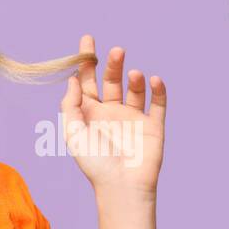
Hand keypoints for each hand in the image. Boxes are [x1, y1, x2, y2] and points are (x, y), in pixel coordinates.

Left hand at [61, 35, 165, 194]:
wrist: (122, 188)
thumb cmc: (95, 165)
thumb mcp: (74, 133)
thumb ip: (70, 105)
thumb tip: (73, 79)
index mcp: (90, 113)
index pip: (88, 81)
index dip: (87, 62)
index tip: (87, 41)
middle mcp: (112, 113)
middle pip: (111, 80)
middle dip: (112, 64)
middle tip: (116, 50)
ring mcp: (134, 119)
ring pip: (135, 89)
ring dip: (134, 78)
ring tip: (134, 74)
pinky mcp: (153, 126)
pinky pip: (158, 104)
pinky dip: (158, 90)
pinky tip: (153, 79)